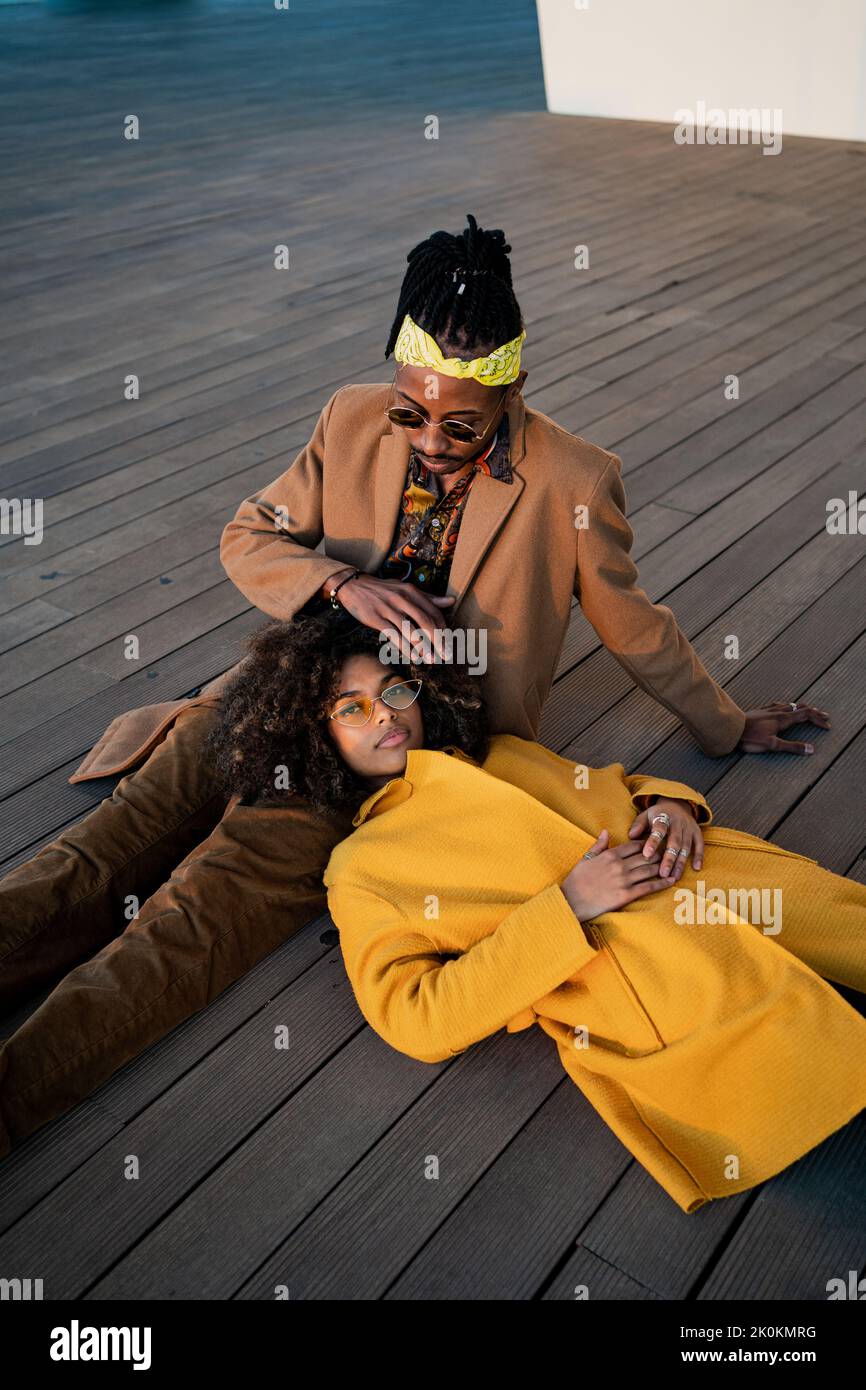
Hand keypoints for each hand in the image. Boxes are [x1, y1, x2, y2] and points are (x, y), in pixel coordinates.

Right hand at [333, 573, 455, 660]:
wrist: (353, 585)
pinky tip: (413, 657)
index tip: (449, 643)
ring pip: (410, 630)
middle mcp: (402, 599)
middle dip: (438, 641)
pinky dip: (405, 648)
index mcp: (411, 592)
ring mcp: (388, 609)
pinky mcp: (376, 619)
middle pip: (425, 621)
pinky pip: (394, 635)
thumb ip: (428, 597)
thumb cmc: (383, 590)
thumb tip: (451, 601)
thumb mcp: (405, 589)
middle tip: (445, 656)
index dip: (443, 629)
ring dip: (423, 647)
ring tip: (432, 660)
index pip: (433, 612)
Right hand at [560, 830, 673, 920]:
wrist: (571, 901)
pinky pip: (648, 887)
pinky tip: (671, 881)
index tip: (655, 844)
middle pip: (646, 856)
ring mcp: (623, 880)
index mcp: (610, 855)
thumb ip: (599, 845)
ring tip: (672, 866)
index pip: (635, 845)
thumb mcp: (585, 858)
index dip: (647, 844)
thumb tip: (607, 831)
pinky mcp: (625, 895)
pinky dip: (661, 883)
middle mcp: (619, 865)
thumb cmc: (576, 880)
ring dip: (663, 867)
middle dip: (659, 854)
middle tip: (668, 854)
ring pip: (649, 870)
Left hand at [627, 796, 702, 880]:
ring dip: (681, 862)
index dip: (653, 842)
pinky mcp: (697, 832)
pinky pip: (700, 844)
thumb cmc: (657, 814)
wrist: (676, 804)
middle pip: (674, 842)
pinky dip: (699, 856)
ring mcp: (689, 828)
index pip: (659, 829)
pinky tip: (696, 868)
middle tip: (662, 873)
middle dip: (669, 858)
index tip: (646, 855)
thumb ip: (638, 825)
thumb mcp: (645, 815)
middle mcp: (678, 822)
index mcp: (663, 817)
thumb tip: (631, 836)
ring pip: (686, 847)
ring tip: (675, 877)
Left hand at [737, 702, 829, 753]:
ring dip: (801, 708)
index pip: (806, 715)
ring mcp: (768, 710)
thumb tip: (811, 749)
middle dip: (813, 712)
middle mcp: (777, 711)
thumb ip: (792, 747)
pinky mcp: (760, 711)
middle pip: (800, 708)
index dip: (818, 719)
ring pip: (789, 705)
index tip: (827, 725)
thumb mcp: (772, 745)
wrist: (730, 730)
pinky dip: (787, 705)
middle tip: (823, 716)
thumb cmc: (750, 739)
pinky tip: (783, 706)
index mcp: (783, 719)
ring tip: (808, 710)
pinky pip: (777, 704)